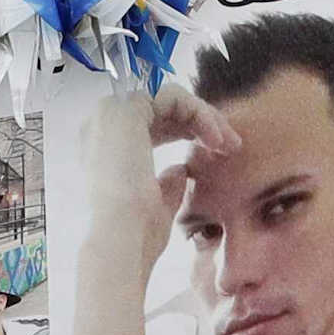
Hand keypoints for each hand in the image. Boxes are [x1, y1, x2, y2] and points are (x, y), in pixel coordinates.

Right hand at [84, 84, 241, 308]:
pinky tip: (215, 138)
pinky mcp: (125, 109)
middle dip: (201, 123)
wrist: (122, 238)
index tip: (218, 151)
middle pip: (161, 108)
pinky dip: (199, 113)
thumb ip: (167, 185)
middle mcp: (102, 127)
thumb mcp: (157, 205)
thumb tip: (180, 172)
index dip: (186, 132)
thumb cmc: (136, 233)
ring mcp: (110, 114)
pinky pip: (172, 96)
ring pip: (169, 98)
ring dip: (205, 117)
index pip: (150, 124)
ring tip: (229, 143)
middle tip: (231, 144)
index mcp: (105, 149)